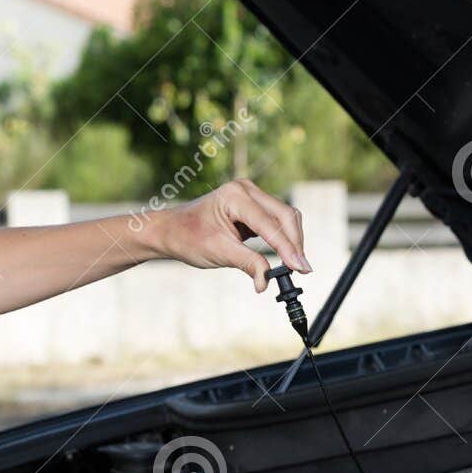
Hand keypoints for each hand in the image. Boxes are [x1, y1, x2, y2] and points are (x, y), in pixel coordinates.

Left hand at [143, 178, 311, 292]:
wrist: (169, 231)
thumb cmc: (187, 238)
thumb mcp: (218, 252)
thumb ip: (248, 264)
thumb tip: (266, 282)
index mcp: (235, 196)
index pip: (270, 223)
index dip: (287, 248)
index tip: (300, 268)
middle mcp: (246, 190)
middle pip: (285, 216)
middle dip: (295, 244)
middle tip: (302, 270)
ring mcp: (250, 195)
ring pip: (284, 217)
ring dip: (291, 241)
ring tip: (294, 266)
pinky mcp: (252, 206)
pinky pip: (275, 221)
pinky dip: (282, 238)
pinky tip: (284, 256)